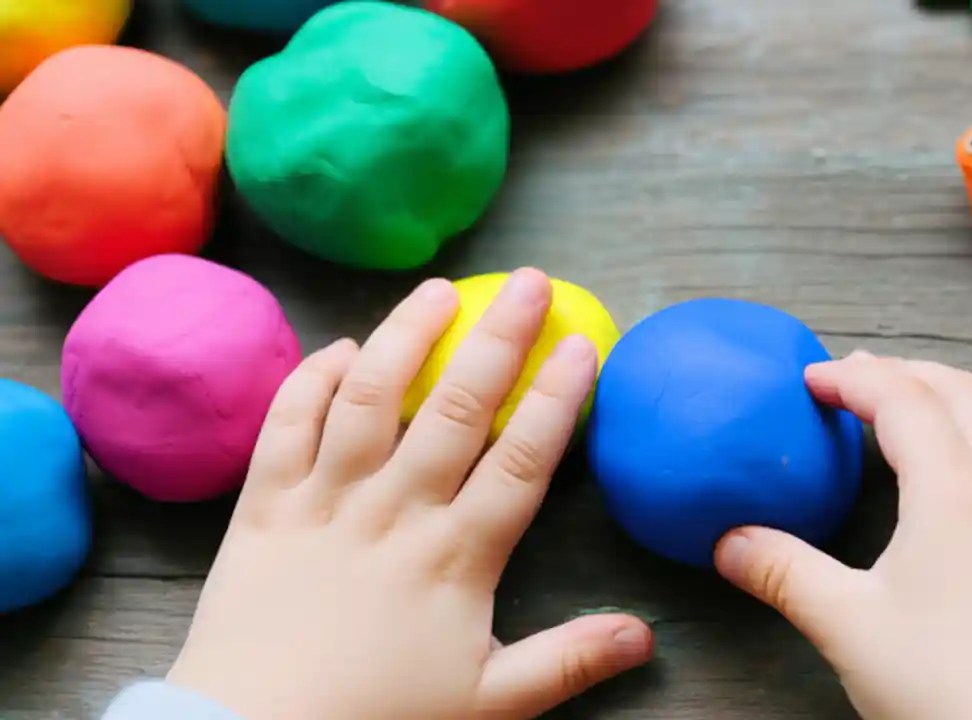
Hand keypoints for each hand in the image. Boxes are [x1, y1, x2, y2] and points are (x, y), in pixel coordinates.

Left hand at [167, 269, 652, 719]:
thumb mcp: (489, 705)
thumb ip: (568, 662)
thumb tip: (645, 635)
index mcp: (456, 557)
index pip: (522, 460)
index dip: (557, 398)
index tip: (584, 344)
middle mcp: (395, 512)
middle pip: (456, 407)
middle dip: (499, 338)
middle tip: (530, 281)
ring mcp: (325, 502)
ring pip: (370, 397)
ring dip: (406, 335)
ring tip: (440, 290)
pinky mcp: (264, 505)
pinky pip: (286, 424)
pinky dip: (313, 379)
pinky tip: (341, 350)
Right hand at [715, 352, 971, 719]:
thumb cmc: (943, 692)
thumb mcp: (845, 624)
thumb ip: (782, 571)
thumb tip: (728, 543)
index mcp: (956, 491)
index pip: (902, 398)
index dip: (852, 378)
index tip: (813, 380)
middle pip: (963, 391)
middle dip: (906, 373)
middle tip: (856, 381)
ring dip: (968, 396)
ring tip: (928, 407)